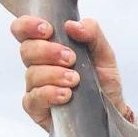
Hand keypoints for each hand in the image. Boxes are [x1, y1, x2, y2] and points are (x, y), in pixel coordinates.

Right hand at [10, 15, 129, 129]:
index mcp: (49, 47)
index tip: (48, 30)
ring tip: (75, 80)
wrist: (113, 111)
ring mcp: (36, 87)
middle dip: (48, 51)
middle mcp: (39, 65)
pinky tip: (66, 95)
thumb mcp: (104, 54)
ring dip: (54, 74)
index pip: (23, 30)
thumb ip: (92, 34)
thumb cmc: (103, 82)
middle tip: (71, 58)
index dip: (28, 26)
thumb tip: (72, 25)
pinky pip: (33, 99)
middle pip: (26, 50)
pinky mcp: (37, 109)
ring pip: (31, 74)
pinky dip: (49, 94)